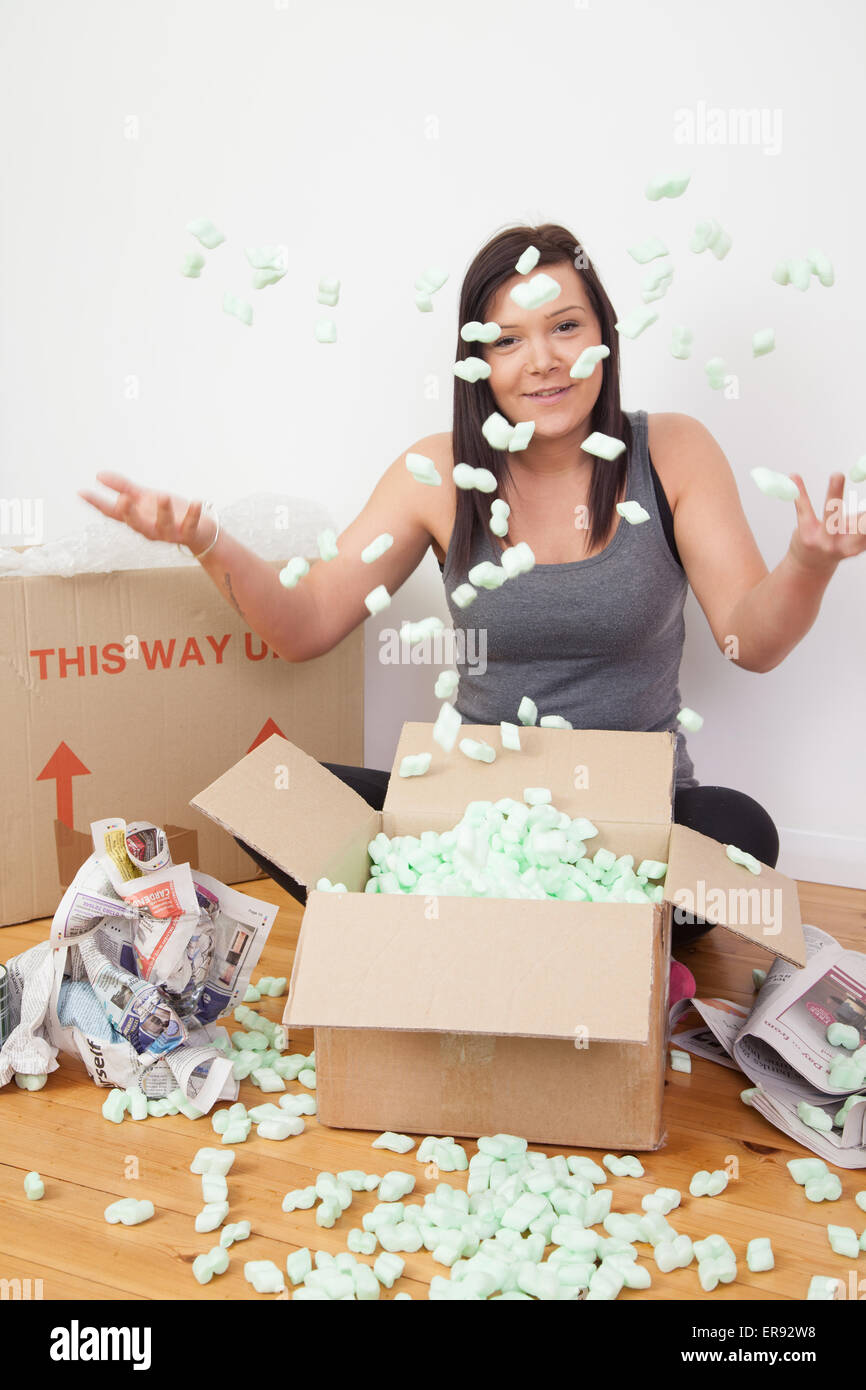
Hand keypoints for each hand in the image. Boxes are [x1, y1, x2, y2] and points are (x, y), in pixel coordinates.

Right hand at [78, 473, 215, 554]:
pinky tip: (196, 501)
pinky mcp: (189, 533)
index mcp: (137, 518)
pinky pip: (191, 525)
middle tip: (124, 499)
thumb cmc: (168, 513)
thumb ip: (123, 488)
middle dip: (130, 513)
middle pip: (135, 524)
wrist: (199, 532)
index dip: (97, 503)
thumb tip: (98, 475)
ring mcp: (169, 533)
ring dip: (163, 512)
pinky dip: (194, 514)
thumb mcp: (144, 498)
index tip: (81, 492)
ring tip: (163, 496)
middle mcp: (150, 528)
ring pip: (163, 526)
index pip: (113, 513)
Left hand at [787, 471, 865, 573]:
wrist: (809, 568)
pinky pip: (804, 508)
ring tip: (838, 476)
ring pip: (832, 513)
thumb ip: (861, 523)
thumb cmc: (836, 545)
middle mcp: (843, 545)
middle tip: (853, 487)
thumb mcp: (854, 539)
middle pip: (859, 524)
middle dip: (865, 514)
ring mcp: (823, 540)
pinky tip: (794, 477)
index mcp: (858, 544)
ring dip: (835, 492)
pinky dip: (800, 491)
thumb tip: (865, 513)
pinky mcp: (805, 533)